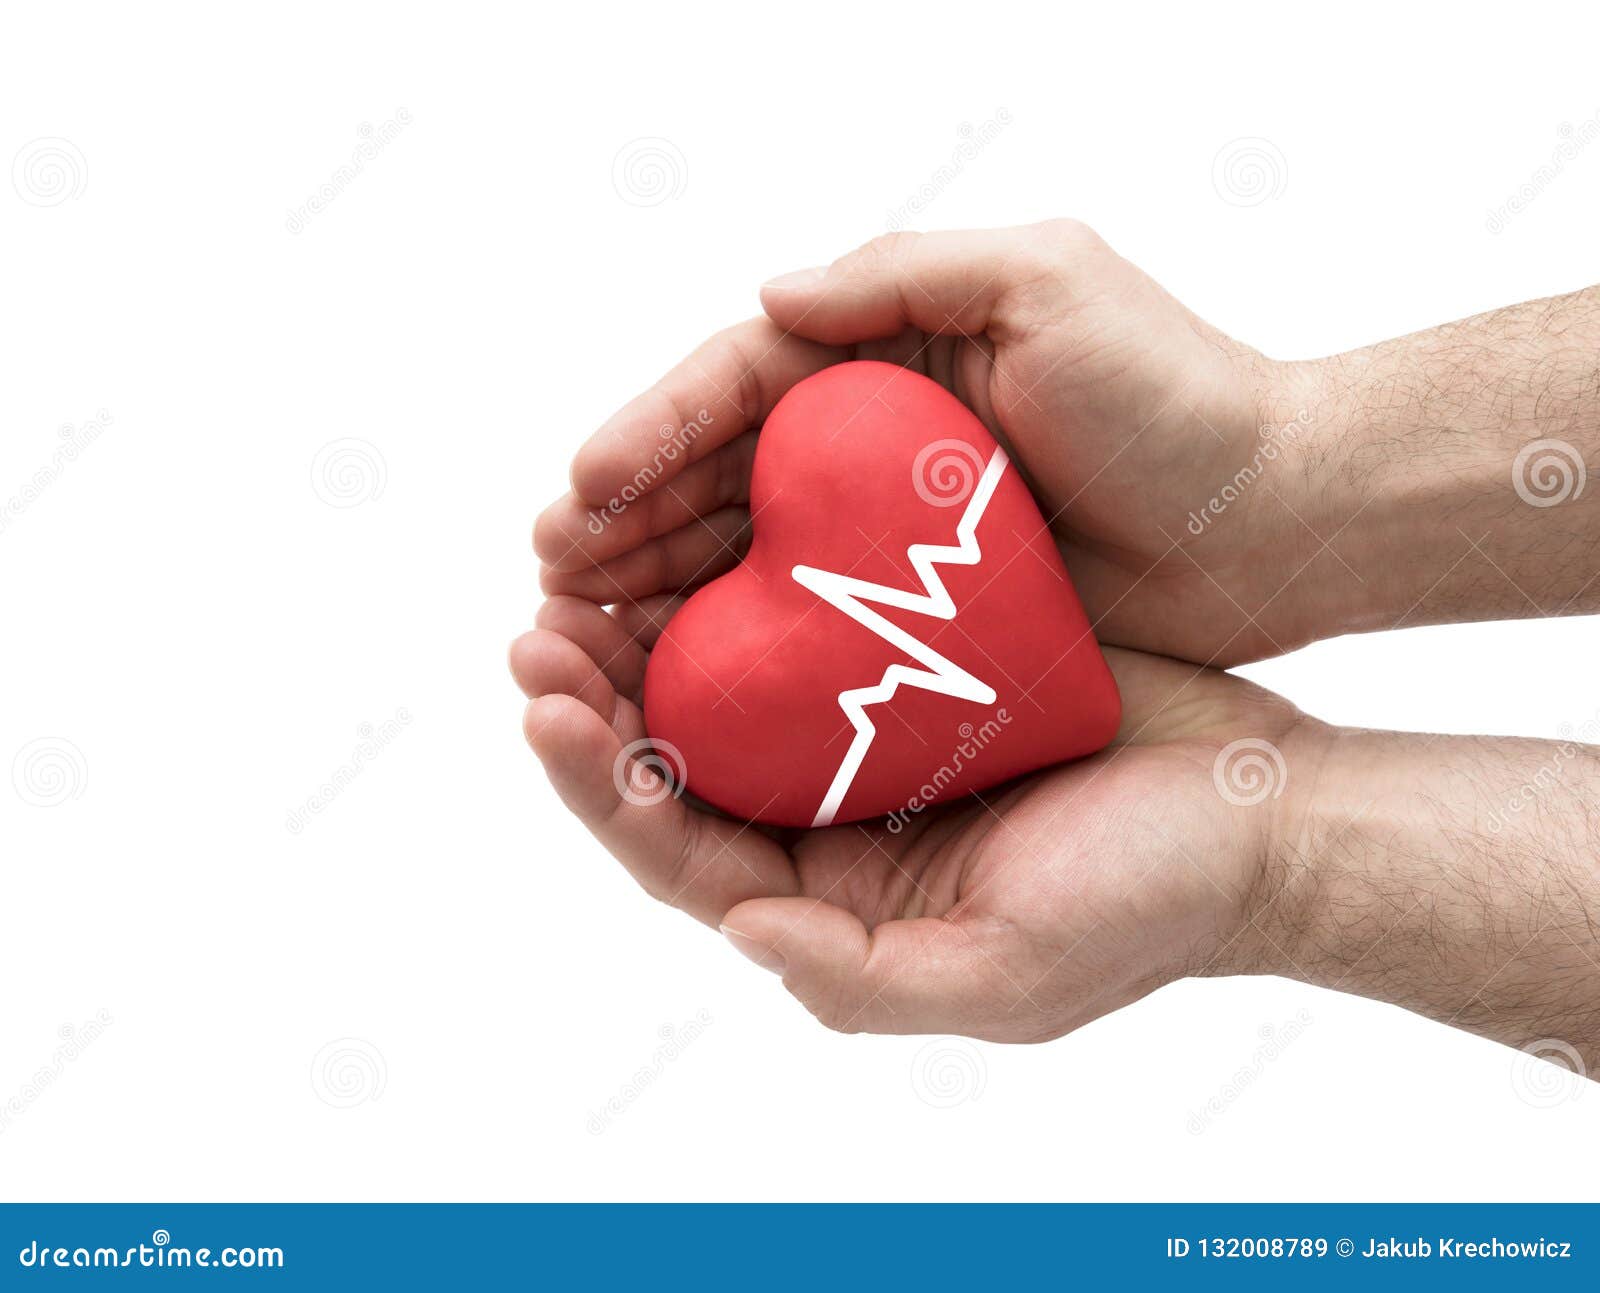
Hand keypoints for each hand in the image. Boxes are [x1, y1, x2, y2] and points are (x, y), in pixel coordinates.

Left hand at [510, 613, 1309, 1038]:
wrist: (1267, 813)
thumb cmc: (1154, 904)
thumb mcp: (1010, 973)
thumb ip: (864, 979)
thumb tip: (743, 930)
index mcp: (832, 906)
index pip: (682, 855)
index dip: (603, 787)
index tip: (547, 707)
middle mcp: (835, 828)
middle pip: (683, 768)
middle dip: (598, 702)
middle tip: (537, 622)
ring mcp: (874, 743)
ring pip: (732, 691)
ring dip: (654, 634)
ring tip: (585, 568)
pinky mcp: (922, 669)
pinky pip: (815, 626)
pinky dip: (754, 585)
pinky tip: (712, 529)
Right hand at [535, 220, 1325, 666]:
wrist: (1277, 516)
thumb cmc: (1177, 392)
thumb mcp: (1048, 281)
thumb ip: (903, 274)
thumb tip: (768, 293)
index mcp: (887, 357)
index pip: (734, 388)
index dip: (646, 436)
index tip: (576, 492)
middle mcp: (874, 441)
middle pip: (717, 477)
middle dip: (625, 524)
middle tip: (552, 579)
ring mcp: (893, 532)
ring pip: (743, 556)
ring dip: (657, 589)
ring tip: (583, 631)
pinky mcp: (923, 609)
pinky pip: (804, 625)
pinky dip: (736, 646)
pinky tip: (678, 681)